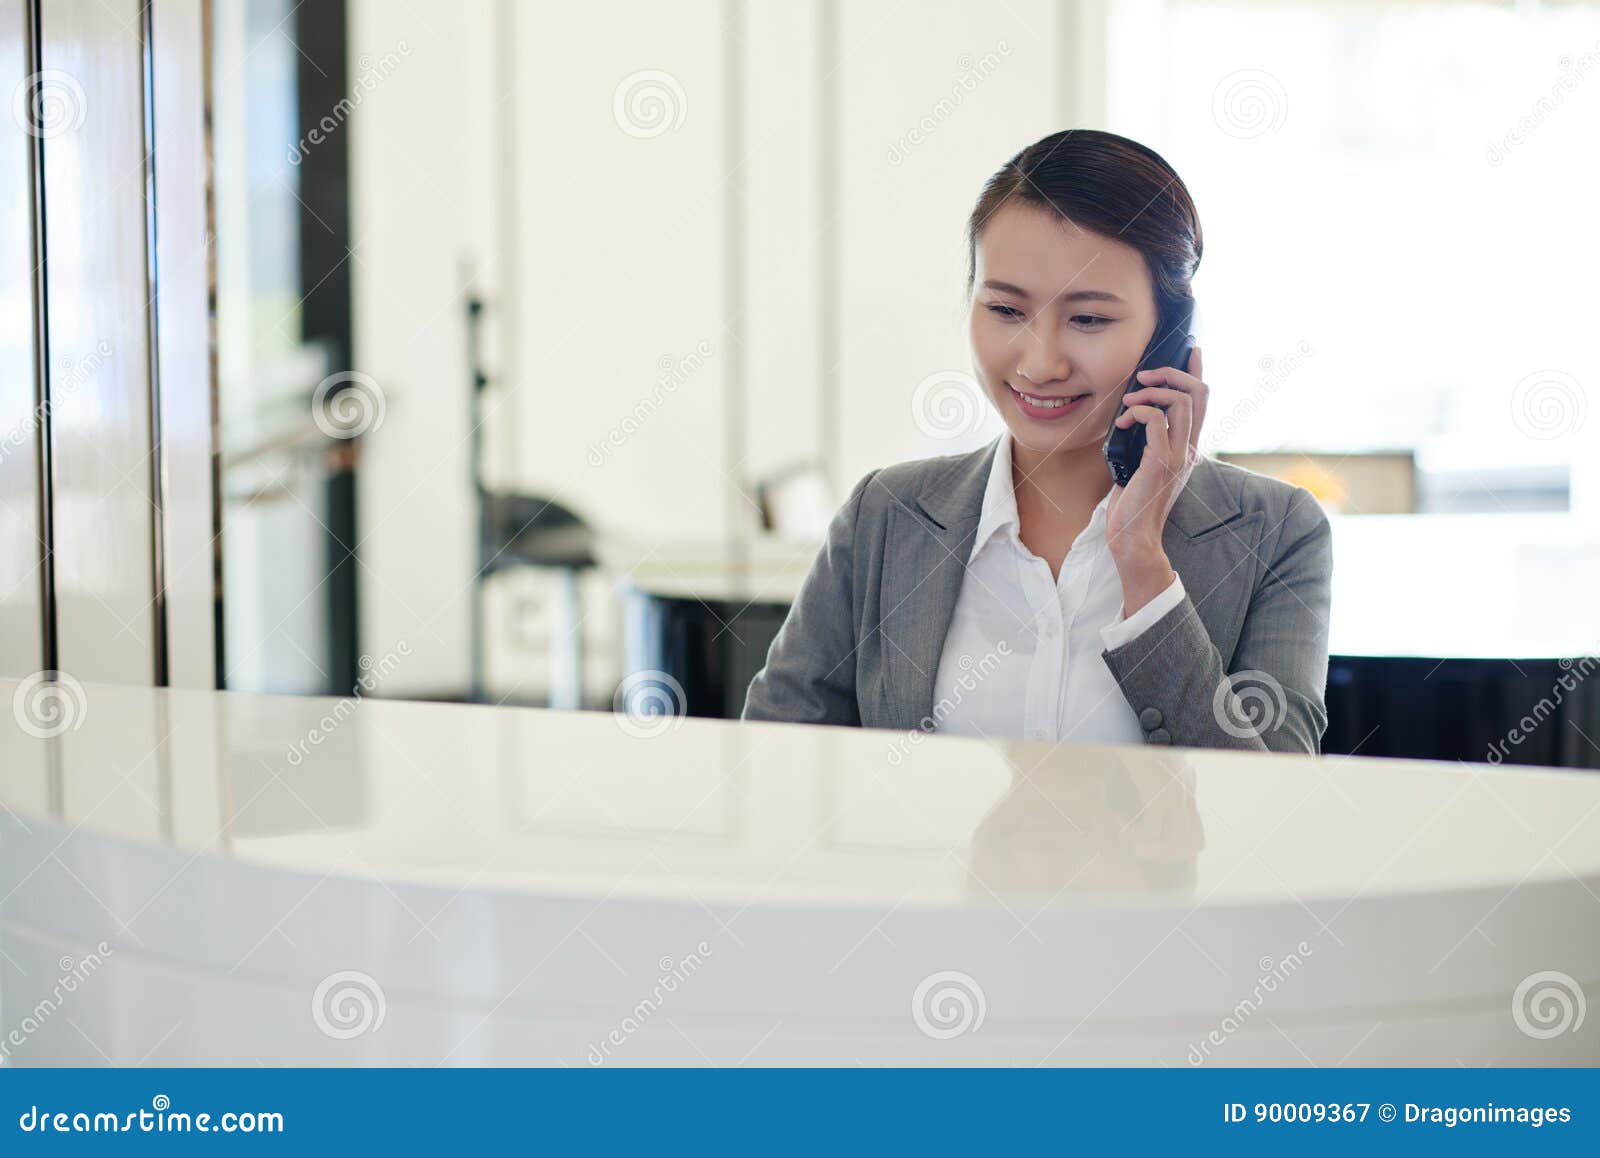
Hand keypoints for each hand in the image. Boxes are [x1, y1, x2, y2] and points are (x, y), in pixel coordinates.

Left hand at [1106, 348, 1206, 601]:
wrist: (1134, 538)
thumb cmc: (1132, 506)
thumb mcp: (1140, 466)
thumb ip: (1145, 444)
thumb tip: (1132, 420)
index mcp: (1186, 447)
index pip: (1201, 402)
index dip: (1197, 373)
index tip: (1191, 351)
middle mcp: (1189, 448)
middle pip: (1199, 393)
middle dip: (1172, 374)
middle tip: (1146, 377)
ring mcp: (1179, 455)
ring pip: (1182, 401)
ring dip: (1153, 392)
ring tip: (1130, 401)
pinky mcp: (1162, 462)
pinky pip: (1157, 420)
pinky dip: (1139, 412)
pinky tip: (1123, 421)